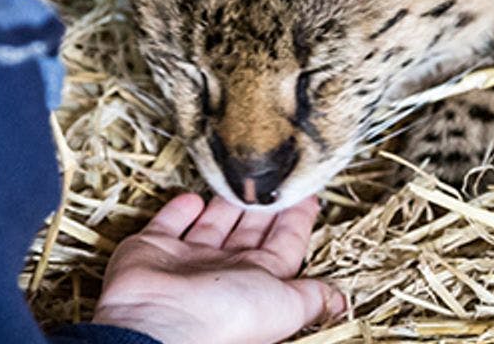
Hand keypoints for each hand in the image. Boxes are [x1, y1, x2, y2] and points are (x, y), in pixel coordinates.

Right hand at [92, 193, 345, 343]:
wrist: (156, 321)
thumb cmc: (223, 315)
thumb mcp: (283, 305)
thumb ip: (311, 296)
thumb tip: (342, 301)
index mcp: (256, 282)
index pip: (284, 244)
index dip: (298, 219)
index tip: (309, 190)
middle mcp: (222, 270)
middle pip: (249, 229)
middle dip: (262, 204)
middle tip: (274, 171)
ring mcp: (186, 259)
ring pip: (212, 222)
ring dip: (226, 201)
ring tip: (239, 174)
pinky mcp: (151, 247)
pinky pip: (168, 222)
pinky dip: (180, 208)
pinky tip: (192, 195)